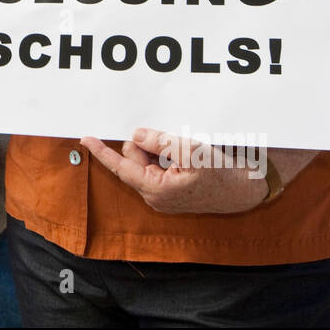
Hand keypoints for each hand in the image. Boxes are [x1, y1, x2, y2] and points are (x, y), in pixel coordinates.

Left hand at [79, 129, 268, 214]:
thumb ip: (160, 142)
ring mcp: (161, 194)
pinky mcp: (170, 190)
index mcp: (155, 189)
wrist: (244, 191)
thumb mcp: (191, 151)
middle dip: (146, 144)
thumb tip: (136, 135)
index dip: (102, 151)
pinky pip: (157, 166)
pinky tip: (183, 156)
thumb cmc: (221, 173)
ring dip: (158, 149)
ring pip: (146, 160)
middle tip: (173, 141)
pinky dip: (165, 155)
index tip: (85, 137)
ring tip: (184, 150)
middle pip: (134, 158)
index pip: (121, 166)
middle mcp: (154, 195)